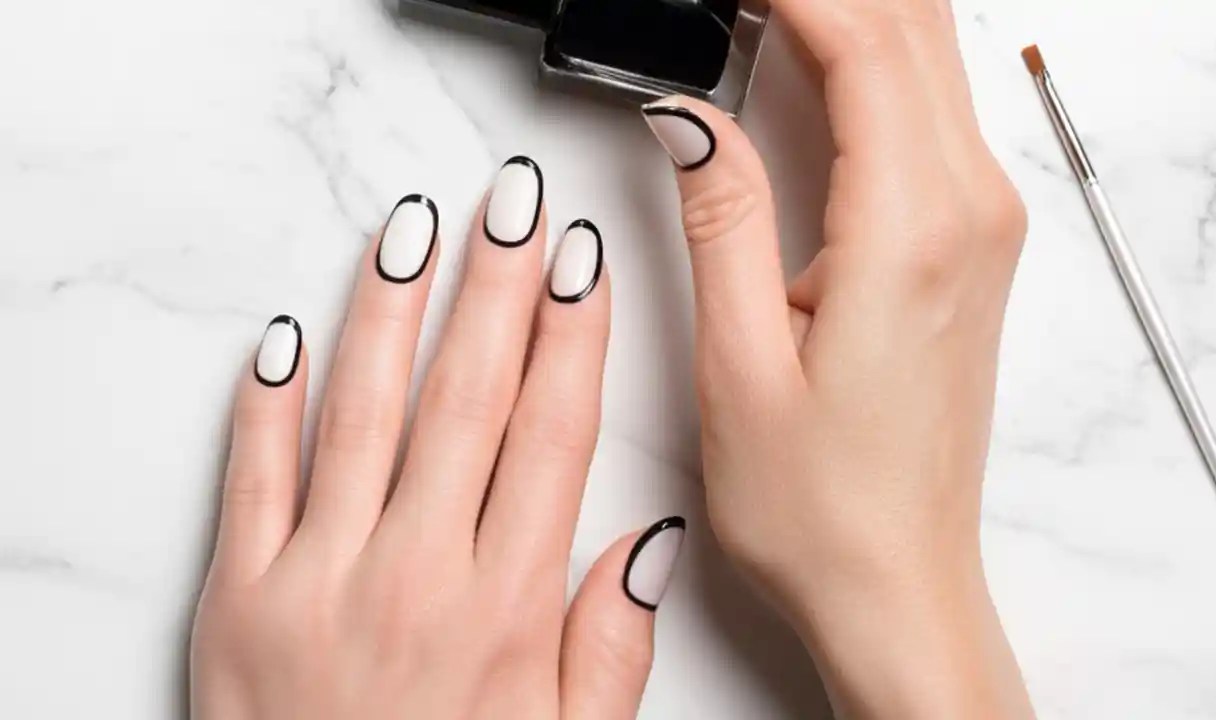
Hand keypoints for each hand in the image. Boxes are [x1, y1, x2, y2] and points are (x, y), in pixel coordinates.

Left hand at [191, 159, 684, 718]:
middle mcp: (417, 575)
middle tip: (512, 206)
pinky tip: (292, 335)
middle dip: (497, 288)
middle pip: (467, 399)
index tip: (581, 264)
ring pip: (362, 411)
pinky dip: (268, 400)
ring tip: (416, 231)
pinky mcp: (240, 595)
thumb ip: (609, 647)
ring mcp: (320, 577)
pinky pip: (254, 476)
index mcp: (507, 608)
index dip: (572, 338)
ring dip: (392, 311)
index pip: (551, 437)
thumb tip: (650, 543)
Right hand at [640, 1, 1032, 717]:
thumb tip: (685, 113)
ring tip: (759, 17)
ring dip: (850, 18)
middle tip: (736, 4)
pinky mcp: (970, 245)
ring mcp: (983, 226)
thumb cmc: (821, 504)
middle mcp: (971, 213)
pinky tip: (810, 65)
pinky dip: (871, 64)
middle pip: (913, 29)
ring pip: (928, 60)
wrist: (898, 581)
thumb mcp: (739, 360)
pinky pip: (931, 112)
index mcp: (912, 231)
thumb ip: (720, 214)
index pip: (865, 44)